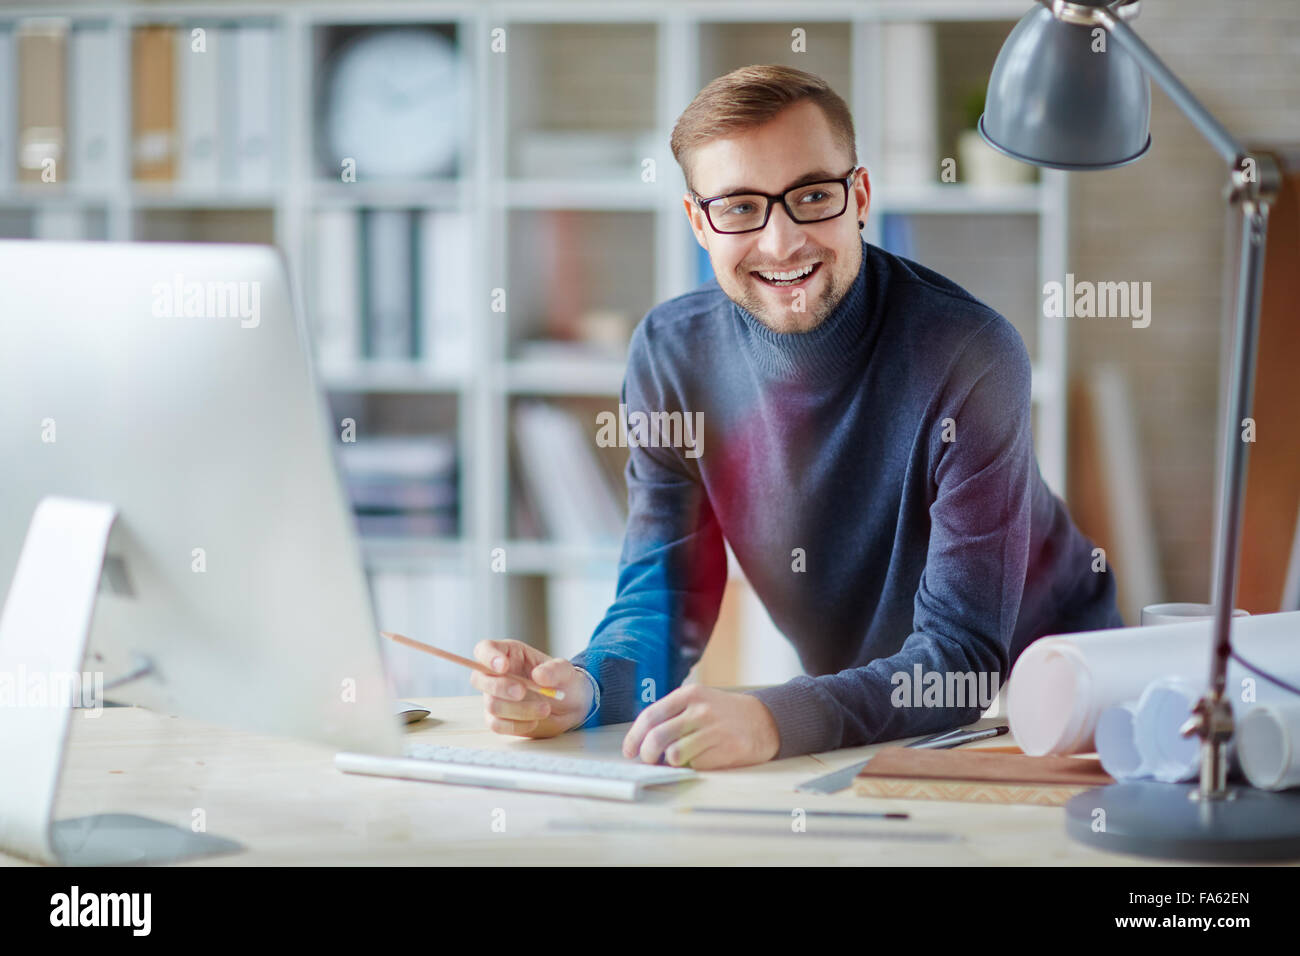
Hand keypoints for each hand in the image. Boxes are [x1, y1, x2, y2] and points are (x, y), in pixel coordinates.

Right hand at [470, 639, 592, 737]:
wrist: (571, 707)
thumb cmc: (564, 682)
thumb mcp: (566, 670)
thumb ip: (555, 669)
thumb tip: (538, 676)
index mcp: (509, 654)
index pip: (485, 649)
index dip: (488, 657)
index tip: (503, 666)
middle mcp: (497, 675)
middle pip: (479, 679)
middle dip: (499, 687)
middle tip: (522, 692)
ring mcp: (496, 697)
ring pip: (492, 704)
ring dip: (519, 709)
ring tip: (545, 709)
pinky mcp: (499, 719)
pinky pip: (497, 725)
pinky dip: (517, 725)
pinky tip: (534, 721)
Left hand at [621, 685, 780, 769]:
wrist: (763, 719)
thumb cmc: (721, 713)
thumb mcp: (697, 701)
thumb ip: (672, 715)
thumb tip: (642, 741)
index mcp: (688, 695)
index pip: (650, 716)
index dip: (634, 737)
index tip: (630, 751)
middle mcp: (700, 710)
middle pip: (657, 738)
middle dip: (647, 755)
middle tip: (649, 760)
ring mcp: (715, 729)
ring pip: (674, 755)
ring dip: (670, 762)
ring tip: (678, 759)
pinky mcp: (728, 748)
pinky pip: (696, 765)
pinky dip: (693, 767)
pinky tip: (703, 758)